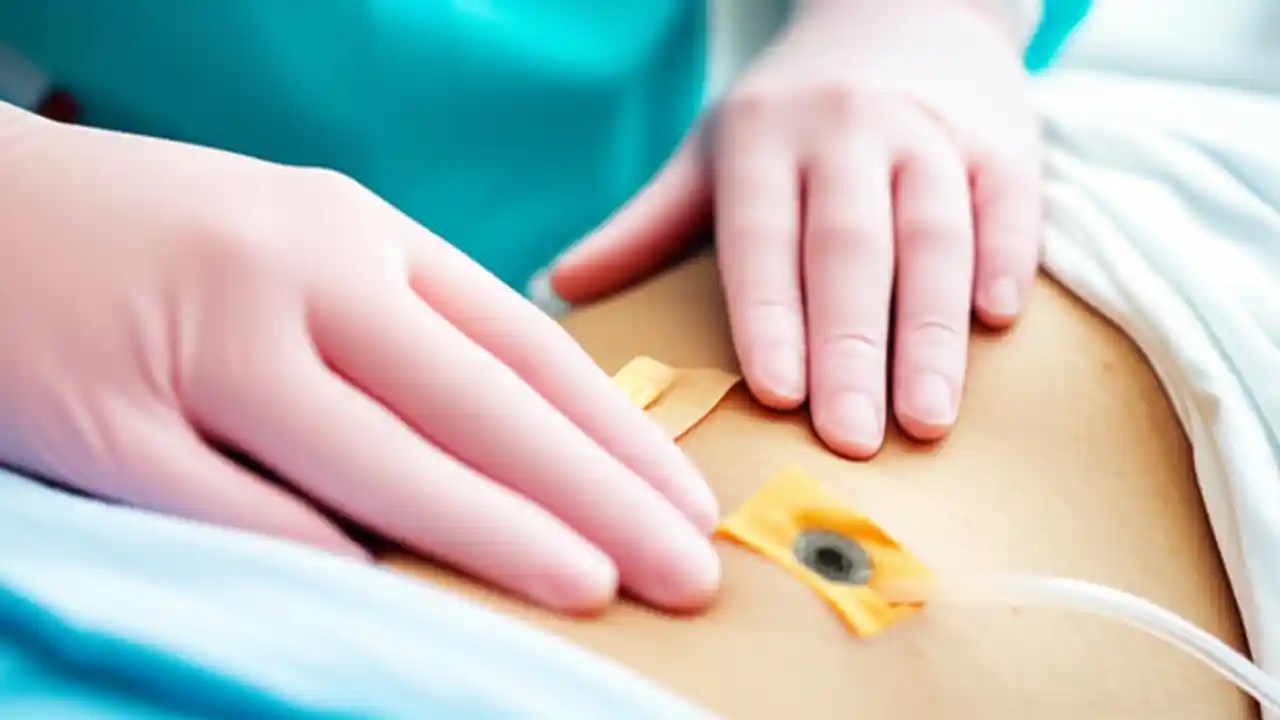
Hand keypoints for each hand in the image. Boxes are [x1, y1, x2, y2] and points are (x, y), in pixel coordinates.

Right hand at [0, 108, 719, 612]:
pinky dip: (315, 552)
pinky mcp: (104, 420)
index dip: (615, 430)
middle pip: (476, 403)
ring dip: (491, 530)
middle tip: (686, 568)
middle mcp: (294, 278)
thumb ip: (407, 330)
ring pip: (371, 457)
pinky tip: (397, 598)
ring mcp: (198, 346)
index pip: (520, 344)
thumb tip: (523, 445)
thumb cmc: (170, 239)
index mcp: (356, 233)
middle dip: (595, 493)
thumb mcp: (305, 247)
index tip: (687, 497)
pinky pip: (228, 504)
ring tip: (594, 588)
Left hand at [552, 0, 1040, 456]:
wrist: (901, 11)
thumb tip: (559, 287)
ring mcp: (929, 132)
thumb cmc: (792, 108)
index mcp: (763, 140)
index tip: (777, 395)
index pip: (761, 238)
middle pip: (848, 248)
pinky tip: (996, 324)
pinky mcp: (1001, 139)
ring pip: (933, 235)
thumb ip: (647, 223)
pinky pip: (1008, 201)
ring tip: (927, 419)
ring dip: (930, 331)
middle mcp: (845, 131)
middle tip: (850, 441)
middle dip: (850, 348)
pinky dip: (1005, 258)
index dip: (769, 316)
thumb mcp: (712, 151)